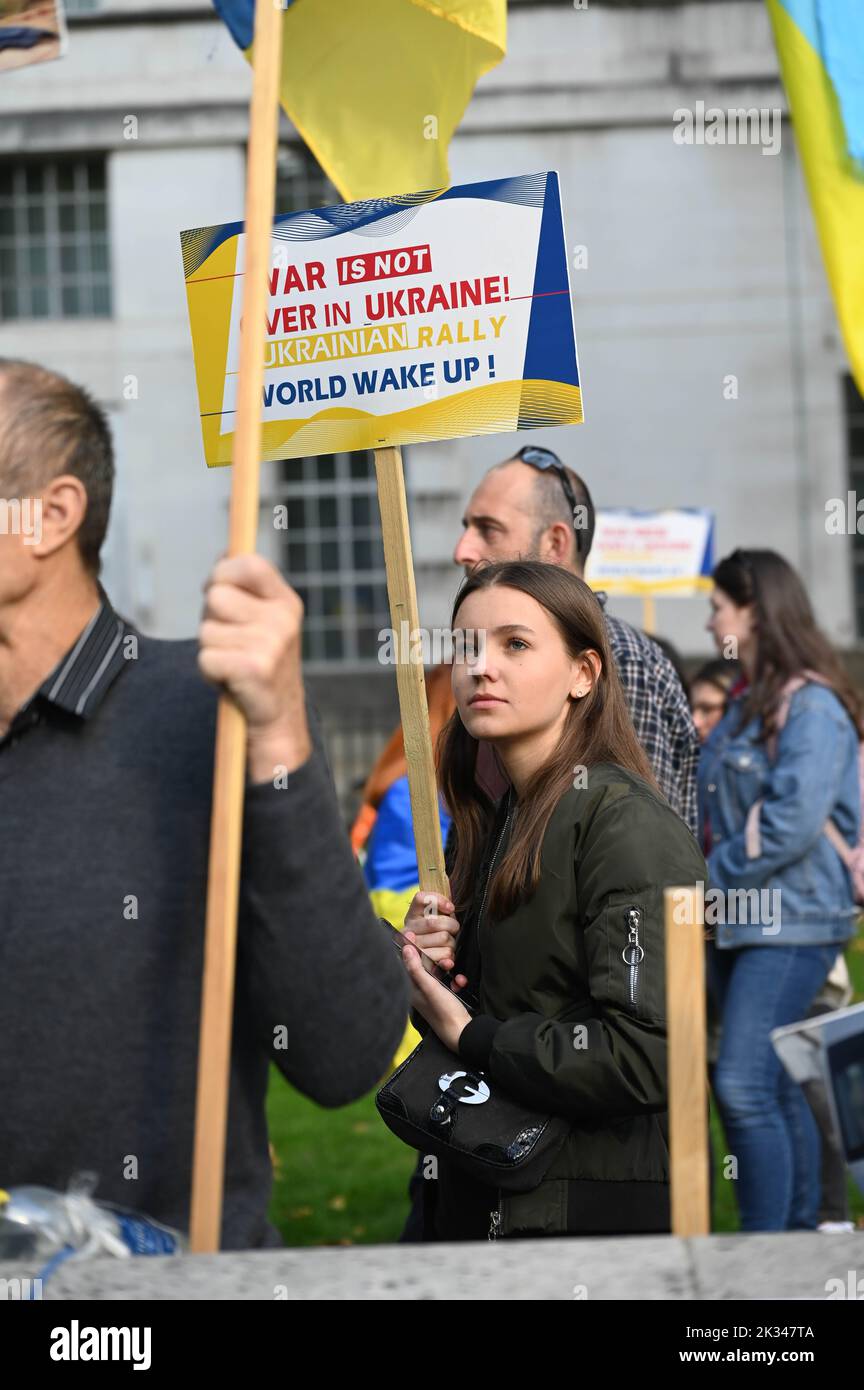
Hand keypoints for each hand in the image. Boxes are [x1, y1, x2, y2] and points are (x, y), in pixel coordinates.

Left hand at [198, 554, 310, 781]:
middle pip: (216, 596)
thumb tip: (224, 554)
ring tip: (232, 664)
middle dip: (211, 619)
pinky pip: (205, 657)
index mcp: (286, 602)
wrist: (278, 721)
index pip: (248, 563)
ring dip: (210, 649)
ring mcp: (271, 644)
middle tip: (231, 642)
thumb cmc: (259, 664)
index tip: (219, 591)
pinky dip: (209, 672)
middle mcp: (283, 619)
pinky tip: (230, 681)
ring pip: (206, 630)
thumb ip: (243, 590)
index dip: (223, 573)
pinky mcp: (253, 669)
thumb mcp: (260, 621)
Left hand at [402, 940, 472, 1052]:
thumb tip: (406, 948)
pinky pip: (446, 979)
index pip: (406, 963)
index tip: (417, 936)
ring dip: (448, 969)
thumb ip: (417, 968)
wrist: (462, 1032)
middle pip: (423, 965)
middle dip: (436, 960)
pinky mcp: (442, 994)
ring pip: (437, 970)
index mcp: (409, 988)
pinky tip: (461, 983)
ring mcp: (430, 992)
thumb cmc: (444, 1013)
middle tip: (448, 962)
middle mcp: (417, 989)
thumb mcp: (430, 987)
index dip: (411, 949)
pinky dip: (454, 979)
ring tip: (455, 974)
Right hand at [403, 890, 460, 971]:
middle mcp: (407, 930)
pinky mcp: (421, 964)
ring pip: (443, 938)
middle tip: (453, 930)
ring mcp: (412, 947)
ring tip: (448, 945)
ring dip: (451, 943)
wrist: (422, 961)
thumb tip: (449, 908)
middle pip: (435, 921)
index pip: (421, 898)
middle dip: (452, 925)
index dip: (439, 901)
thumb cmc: (435, 935)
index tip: (450, 908)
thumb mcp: (436, 917)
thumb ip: (440, 907)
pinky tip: (448, 960)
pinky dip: (449, 958)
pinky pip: (442, 957)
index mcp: (411, 915)